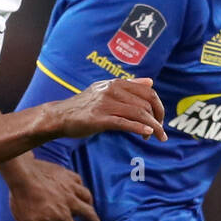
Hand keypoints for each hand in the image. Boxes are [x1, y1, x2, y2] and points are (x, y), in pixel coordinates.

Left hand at [7, 159, 101, 220]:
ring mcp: (70, 187)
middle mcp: (71, 202)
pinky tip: (78, 189)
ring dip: (90, 204)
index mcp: (63, 216)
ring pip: (87, 196)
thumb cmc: (23, 201)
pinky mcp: (66, 174)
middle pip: (88, 213)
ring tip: (90, 207)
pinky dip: (81, 187)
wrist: (21, 174)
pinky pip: (79, 181)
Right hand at [51, 77, 166, 142]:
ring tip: (158, 138)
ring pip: (138, 114)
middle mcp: (112, 90)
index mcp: (116, 83)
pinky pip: (124, 123)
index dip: (159, 107)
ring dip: (153, 127)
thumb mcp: (106, 90)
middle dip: (158, 119)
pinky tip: (147, 134)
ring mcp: (105, 104)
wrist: (60, 116)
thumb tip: (151, 82)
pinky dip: (139, 128)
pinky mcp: (98, 119)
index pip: (148, 93)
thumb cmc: (84, 106)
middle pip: (146, 104)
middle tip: (160, 133)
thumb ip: (128, 86)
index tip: (160, 120)